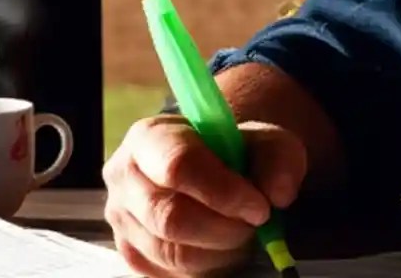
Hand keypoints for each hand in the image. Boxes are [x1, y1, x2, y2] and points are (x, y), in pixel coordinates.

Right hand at [102, 114, 307, 277]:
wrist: (216, 171)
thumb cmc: (236, 154)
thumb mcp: (266, 142)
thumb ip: (278, 160)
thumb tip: (278, 194)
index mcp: (150, 137)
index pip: (178, 165)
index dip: (223, 192)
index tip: (260, 206)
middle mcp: (124, 177)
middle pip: (170, 217)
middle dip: (225, 228)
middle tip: (256, 224)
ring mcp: (122, 220)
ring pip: (172, 253)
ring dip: (220, 250)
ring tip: (242, 231)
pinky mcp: (131, 255)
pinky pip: (170, 275)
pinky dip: (207, 267)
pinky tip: (222, 246)